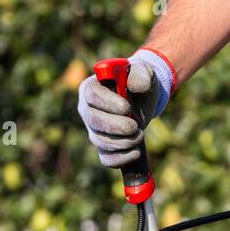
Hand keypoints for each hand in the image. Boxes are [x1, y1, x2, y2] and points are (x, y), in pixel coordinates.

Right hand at [77, 51, 172, 167]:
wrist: (143, 98)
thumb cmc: (138, 81)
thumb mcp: (142, 71)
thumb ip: (141, 73)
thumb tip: (137, 86)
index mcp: (91, 87)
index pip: (92, 96)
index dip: (108, 103)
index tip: (126, 107)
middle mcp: (87, 109)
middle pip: (94, 121)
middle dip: (117, 126)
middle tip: (136, 126)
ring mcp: (93, 130)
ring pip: (101, 141)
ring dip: (124, 142)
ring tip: (140, 134)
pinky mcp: (104, 146)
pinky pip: (107, 159)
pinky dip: (122, 159)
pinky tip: (136, 151)